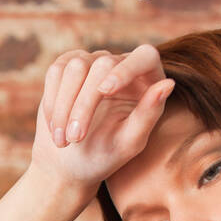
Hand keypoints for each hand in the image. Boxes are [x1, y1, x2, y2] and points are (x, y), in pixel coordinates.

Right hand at [30, 44, 174, 191]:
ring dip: (64, 106)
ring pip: (75, 67)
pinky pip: (56, 72)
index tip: (105, 90)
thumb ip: (149, 113)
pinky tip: (55, 128)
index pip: (144, 56)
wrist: (70, 165)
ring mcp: (91, 62)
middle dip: (85, 104)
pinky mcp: (66, 66)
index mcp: (146, 79)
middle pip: (103, 65)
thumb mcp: (130, 141)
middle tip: (75, 138)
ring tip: (63, 141)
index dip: (126, 69)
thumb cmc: (106, 156)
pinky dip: (53, 102)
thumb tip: (168, 83)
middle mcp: (120, 64)